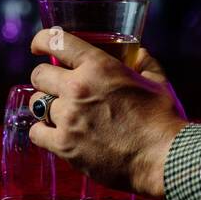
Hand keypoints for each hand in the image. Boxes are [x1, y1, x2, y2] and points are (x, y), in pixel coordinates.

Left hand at [28, 29, 186, 199]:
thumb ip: (144, 62)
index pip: (57, 41)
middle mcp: (78, 88)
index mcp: (99, 66)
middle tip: (53, 85)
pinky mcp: (65, 146)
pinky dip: (43, 131)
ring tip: (59, 112)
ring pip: (37, 103)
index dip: (42, 40)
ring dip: (46, 105)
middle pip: (39, 74)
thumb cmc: (164, 119)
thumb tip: (138, 53)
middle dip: (45, 77)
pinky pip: (36, 132)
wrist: (164, 159)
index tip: (38, 45)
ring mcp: (69, 118)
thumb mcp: (158, 81)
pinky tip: (53, 132)